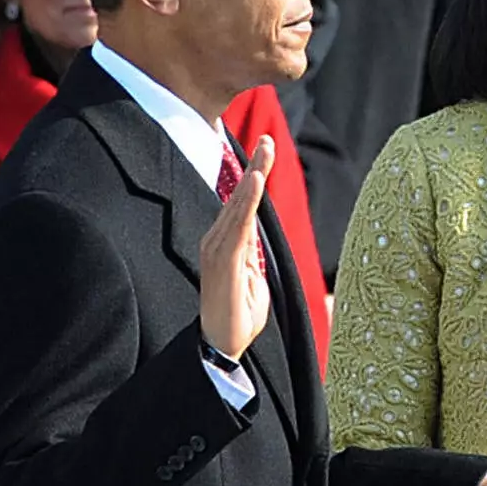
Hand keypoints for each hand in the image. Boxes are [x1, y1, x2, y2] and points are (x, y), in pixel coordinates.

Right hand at [199, 135, 274, 359]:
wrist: (223, 344)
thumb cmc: (239, 314)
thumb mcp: (253, 278)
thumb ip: (252, 256)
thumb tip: (254, 240)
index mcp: (227, 244)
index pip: (242, 206)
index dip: (254, 178)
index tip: (266, 151)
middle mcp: (217, 241)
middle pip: (239, 198)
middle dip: (255, 168)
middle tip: (269, 141)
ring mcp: (218, 249)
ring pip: (238, 207)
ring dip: (252, 179)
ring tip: (264, 153)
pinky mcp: (223, 260)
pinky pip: (238, 225)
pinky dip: (247, 202)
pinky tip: (255, 183)